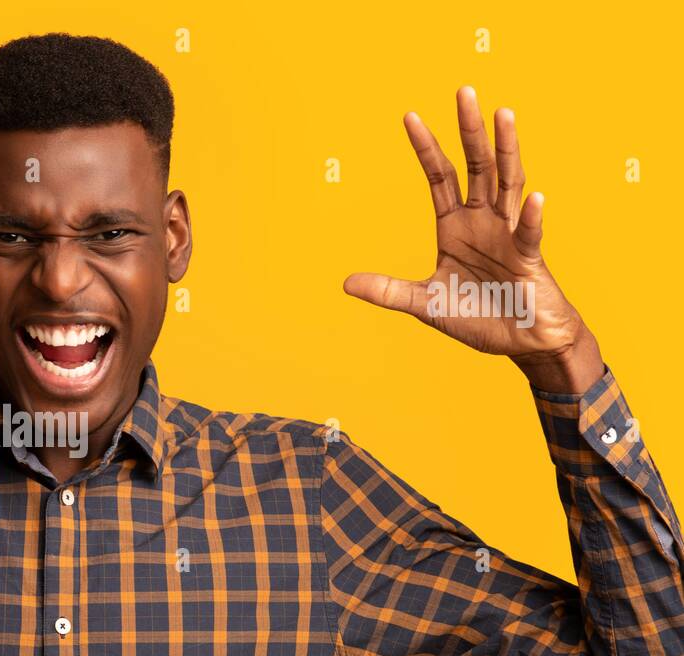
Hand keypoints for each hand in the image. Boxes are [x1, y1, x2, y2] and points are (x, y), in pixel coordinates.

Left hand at [343, 87, 601, 393]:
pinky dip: (531, 217)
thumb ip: (389, 292)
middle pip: (476, 166)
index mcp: (455, 227)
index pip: (439, 177)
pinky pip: (529, 233)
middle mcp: (483, 221)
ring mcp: (509, 234)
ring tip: (504, 115)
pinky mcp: (530, 258)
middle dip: (469, 130)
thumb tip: (346, 283)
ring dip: (507, 149)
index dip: (426, 148)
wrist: (523, 341)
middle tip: (464, 90)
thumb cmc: (480, 317)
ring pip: (508, 182)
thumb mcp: (425, 304)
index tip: (409, 116)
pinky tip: (534, 198)